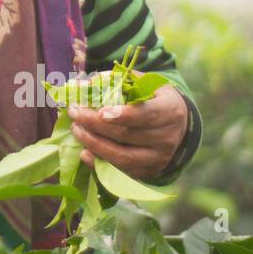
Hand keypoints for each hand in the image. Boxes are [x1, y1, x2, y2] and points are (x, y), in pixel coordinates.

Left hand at [67, 82, 187, 181]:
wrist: (177, 124)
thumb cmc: (153, 98)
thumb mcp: (142, 83)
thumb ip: (115, 81)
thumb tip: (84, 85)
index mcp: (169, 111)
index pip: (145, 115)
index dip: (122, 115)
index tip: (100, 112)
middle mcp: (167, 137)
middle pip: (126, 135)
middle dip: (95, 125)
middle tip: (75, 113)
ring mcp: (159, 158)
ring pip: (122, 157)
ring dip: (94, 144)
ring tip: (76, 130)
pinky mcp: (150, 172)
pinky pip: (122, 172)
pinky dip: (100, 164)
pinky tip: (84, 153)